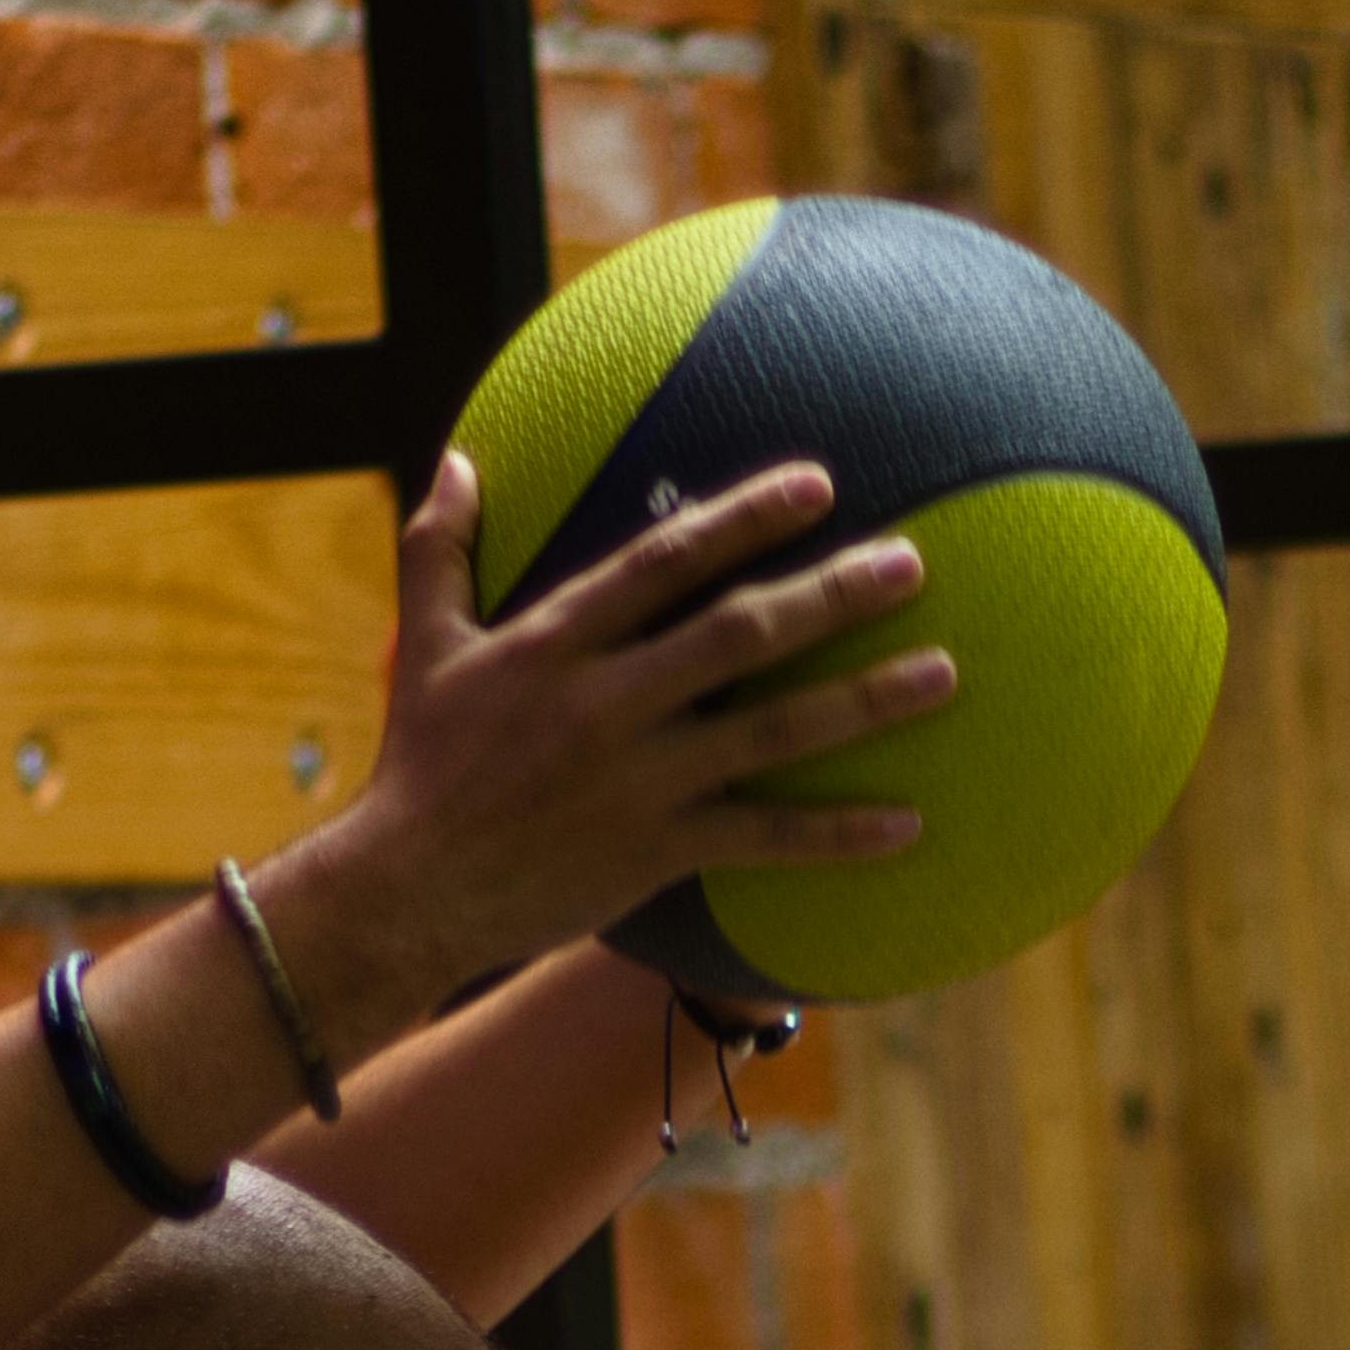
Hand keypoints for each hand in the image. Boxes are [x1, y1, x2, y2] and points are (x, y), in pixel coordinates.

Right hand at [261, 453, 956, 1055]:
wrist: (406, 890)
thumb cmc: (418, 764)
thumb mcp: (424, 645)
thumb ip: (442, 547)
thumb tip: (458, 460)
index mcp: (558, 639)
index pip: (668, 559)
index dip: (747, 517)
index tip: (819, 485)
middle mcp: (608, 701)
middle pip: (741, 633)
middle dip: (832, 594)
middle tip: (913, 562)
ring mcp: (640, 778)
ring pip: (772, 731)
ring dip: (863, 701)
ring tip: (942, 674)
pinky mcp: (657, 849)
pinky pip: (765, 838)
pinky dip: (837, 833)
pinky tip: (908, 824)